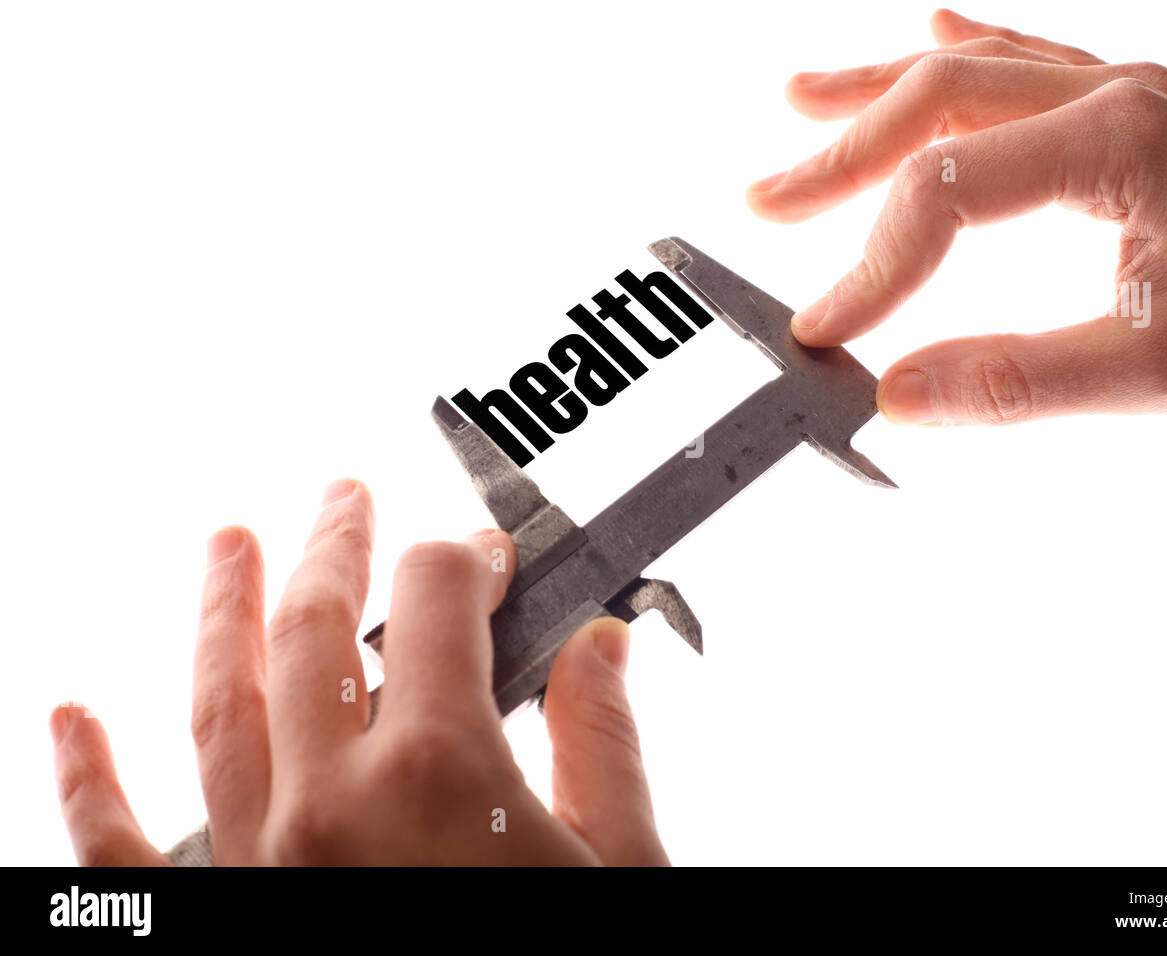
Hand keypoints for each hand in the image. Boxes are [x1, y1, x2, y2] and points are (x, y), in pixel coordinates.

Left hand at [50, 479, 668, 864]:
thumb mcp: (622, 867)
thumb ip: (605, 741)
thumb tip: (602, 647)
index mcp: (440, 774)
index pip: (441, 599)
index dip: (466, 554)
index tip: (483, 551)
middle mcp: (331, 804)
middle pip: (319, 623)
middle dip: (336, 544)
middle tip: (344, 496)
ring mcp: (257, 864)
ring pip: (218, 700)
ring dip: (220, 608)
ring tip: (227, 548)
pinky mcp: (214, 924)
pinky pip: (120, 850)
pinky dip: (86, 778)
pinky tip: (67, 717)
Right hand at [747, 8, 1166, 424]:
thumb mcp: (1161, 372)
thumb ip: (1021, 382)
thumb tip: (900, 395)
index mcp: (1118, 143)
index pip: (949, 191)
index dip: (873, 265)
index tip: (825, 331)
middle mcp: (1114, 98)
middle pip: (940, 99)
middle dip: (842, 154)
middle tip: (765, 201)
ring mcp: (1125, 97)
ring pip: (973, 71)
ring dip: (879, 94)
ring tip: (799, 105)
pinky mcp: (1132, 116)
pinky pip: (1029, 65)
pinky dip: (961, 60)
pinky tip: (925, 36)